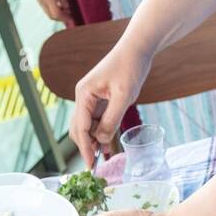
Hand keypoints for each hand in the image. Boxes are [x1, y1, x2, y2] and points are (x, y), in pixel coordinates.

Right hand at [24, 0, 74, 26]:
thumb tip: (66, 7)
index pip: (57, 15)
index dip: (65, 19)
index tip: (72, 21)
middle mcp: (41, 0)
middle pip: (51, 16)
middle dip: (61, 18)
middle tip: (70, 16)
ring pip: (47, 11)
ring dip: (56, 13)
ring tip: (66, 10)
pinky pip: (44, 5)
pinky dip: (51, 8)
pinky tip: (58, 3)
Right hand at [71, 43, 151, 165]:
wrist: (136, 49)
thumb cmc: (130, 67)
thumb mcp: (123, 96)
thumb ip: (111, 120)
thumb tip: (100, 140)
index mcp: (84, 94)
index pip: (80, 127)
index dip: (85, 148)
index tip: (90, 165)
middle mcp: (83, 97)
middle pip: (78, 129)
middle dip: (86, 146)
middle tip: (97, 164)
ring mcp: (90, 99)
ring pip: (86, 127)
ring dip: (93, 141)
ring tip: (104, 155)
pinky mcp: (99, 100)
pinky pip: (96, 121)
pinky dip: (100, 133)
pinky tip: (107, 144)